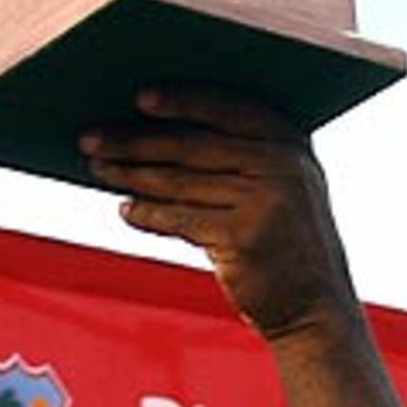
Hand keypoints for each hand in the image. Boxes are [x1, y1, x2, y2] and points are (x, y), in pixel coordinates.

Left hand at [80, 85, 359, 339]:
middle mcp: (282, 165)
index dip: (183, 99)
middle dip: (136, 140)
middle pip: (193, 143)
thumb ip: (242, 158)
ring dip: (131, 174)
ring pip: (180, 181)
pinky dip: (148, 214)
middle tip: (91, 137)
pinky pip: (180, 219)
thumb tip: (159, 135)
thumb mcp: (281, 189)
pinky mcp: (242, 238)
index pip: (229, 106)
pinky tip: (126, 209)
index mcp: (292, 142)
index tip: (139, 97)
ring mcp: (264, 200)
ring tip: (99, 168)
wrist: (315, 309)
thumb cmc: (284, 245)